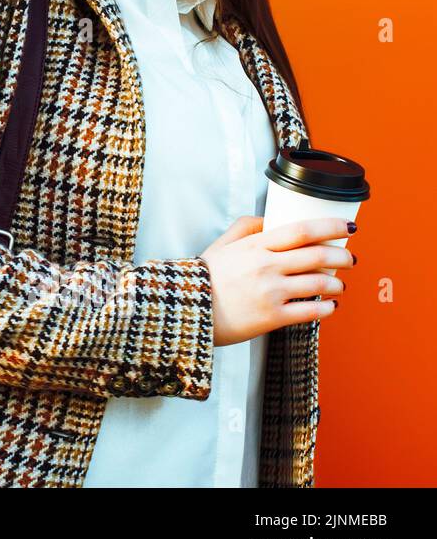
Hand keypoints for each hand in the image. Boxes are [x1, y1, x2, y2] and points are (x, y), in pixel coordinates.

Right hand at [199, 216, 354, 346]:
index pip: (302, 230)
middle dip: (343, 256)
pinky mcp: (273, 317)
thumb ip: (246, 227)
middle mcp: (266, 266)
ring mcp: (271, 292)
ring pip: (320, 284)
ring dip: (338, 284)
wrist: (188, 310)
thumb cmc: (204, 277)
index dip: (330, 226)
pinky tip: (330, 306)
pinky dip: (328, 308)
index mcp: (255, 246)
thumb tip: (272, 220)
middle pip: (318, 256)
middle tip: (351, 258)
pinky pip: (312, 312)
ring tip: (339, 285)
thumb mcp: (221, 244)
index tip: (348, 226)